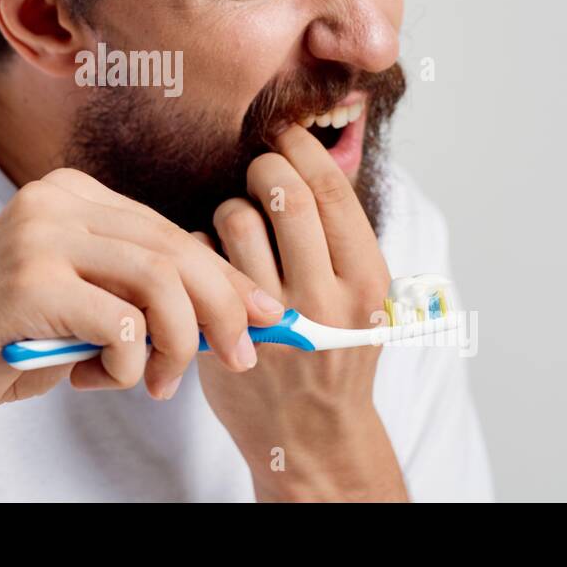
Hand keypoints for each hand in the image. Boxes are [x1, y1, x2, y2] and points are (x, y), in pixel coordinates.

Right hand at [0, 167, 283, 499]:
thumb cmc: (4, 342)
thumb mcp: (80, 301)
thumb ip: (137, 290)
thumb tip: (234, 310)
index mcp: (71, 192)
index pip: (171, 231)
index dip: (226, 277)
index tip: (265, 318)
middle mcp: (56, 200)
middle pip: (175, 251)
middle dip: (223, 310)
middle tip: (241, 358)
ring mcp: (39, 236)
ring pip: (159, 284)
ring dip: (178, 344)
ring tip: (162, 385)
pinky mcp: (27, 283)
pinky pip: (121, 325)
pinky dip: (130, 364)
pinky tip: (101, 380)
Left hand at [196, 124, 407, 500]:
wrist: (312, 433)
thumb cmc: (335, 350)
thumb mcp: (362, 295)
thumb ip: (340, 235)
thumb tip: (307, 152)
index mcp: (366, 279)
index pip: (330, 187)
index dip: (301, 147)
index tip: (286, 133)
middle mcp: (323, 297)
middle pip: (281, 193)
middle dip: (263, 166)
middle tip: (260, 169)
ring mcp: (271, 315)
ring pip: (234, 218)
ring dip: (230, 208)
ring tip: (241, 226)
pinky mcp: (224, 328)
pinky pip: (199, 255)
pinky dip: (200, 246)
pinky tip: (215, 265)